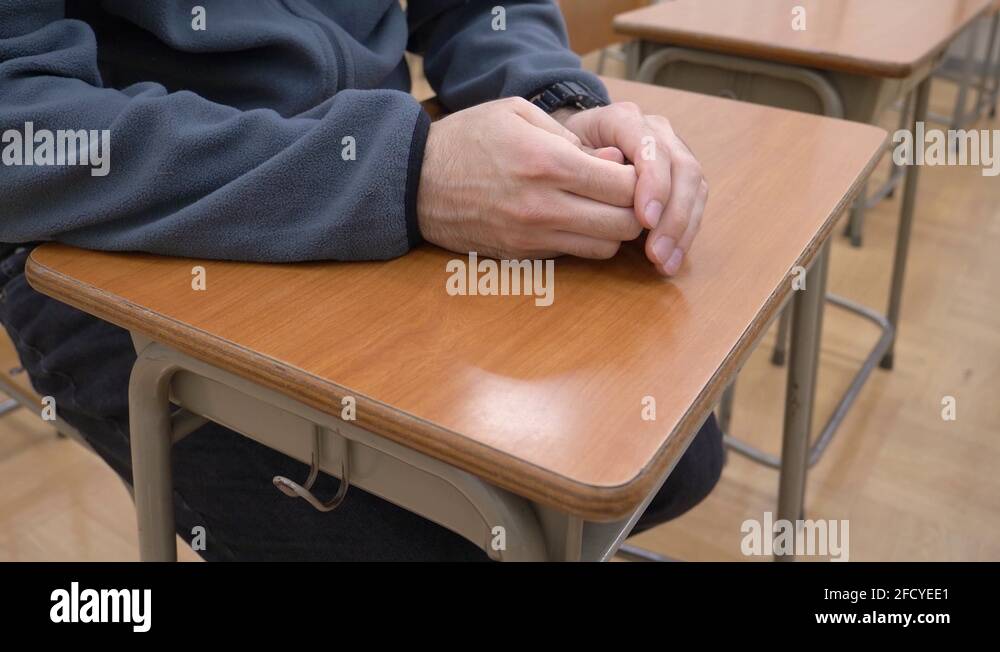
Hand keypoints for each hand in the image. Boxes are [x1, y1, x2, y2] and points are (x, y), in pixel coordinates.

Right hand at [417, 97, 640, 260]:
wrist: (415, 181)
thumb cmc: (468, 138)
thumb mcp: (518, 113)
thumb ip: (572, 138)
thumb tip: (614, 163)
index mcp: (548, 163)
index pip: (626, 186)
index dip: (641, 179)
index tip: (634, 170)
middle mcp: (545, 206)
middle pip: (624, 225)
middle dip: (636, 209)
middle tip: (626, 194)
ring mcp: (533, 237)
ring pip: (604, 249)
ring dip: (612, 231)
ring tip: (601, 208)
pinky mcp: (522, 256)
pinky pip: (574, 256)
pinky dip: (584, 241)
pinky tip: (574, 220)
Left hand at [556, 103, 708, 275]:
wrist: (570, 149)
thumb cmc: (562, 153)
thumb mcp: (560, 152)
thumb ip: (583, 157)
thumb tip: (612, 164)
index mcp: (625, 119)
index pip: (652, 146)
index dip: (654, 182)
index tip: (645, 219)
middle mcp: (657, 132)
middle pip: (683, 169)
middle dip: (674, 215)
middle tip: (656, 253)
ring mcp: (672, 154)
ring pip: (695, 189)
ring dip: (682, 231)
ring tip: (663, 264)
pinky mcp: (679, 180)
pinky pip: (694, 205)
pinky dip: (683, 236)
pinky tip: (668, 263)